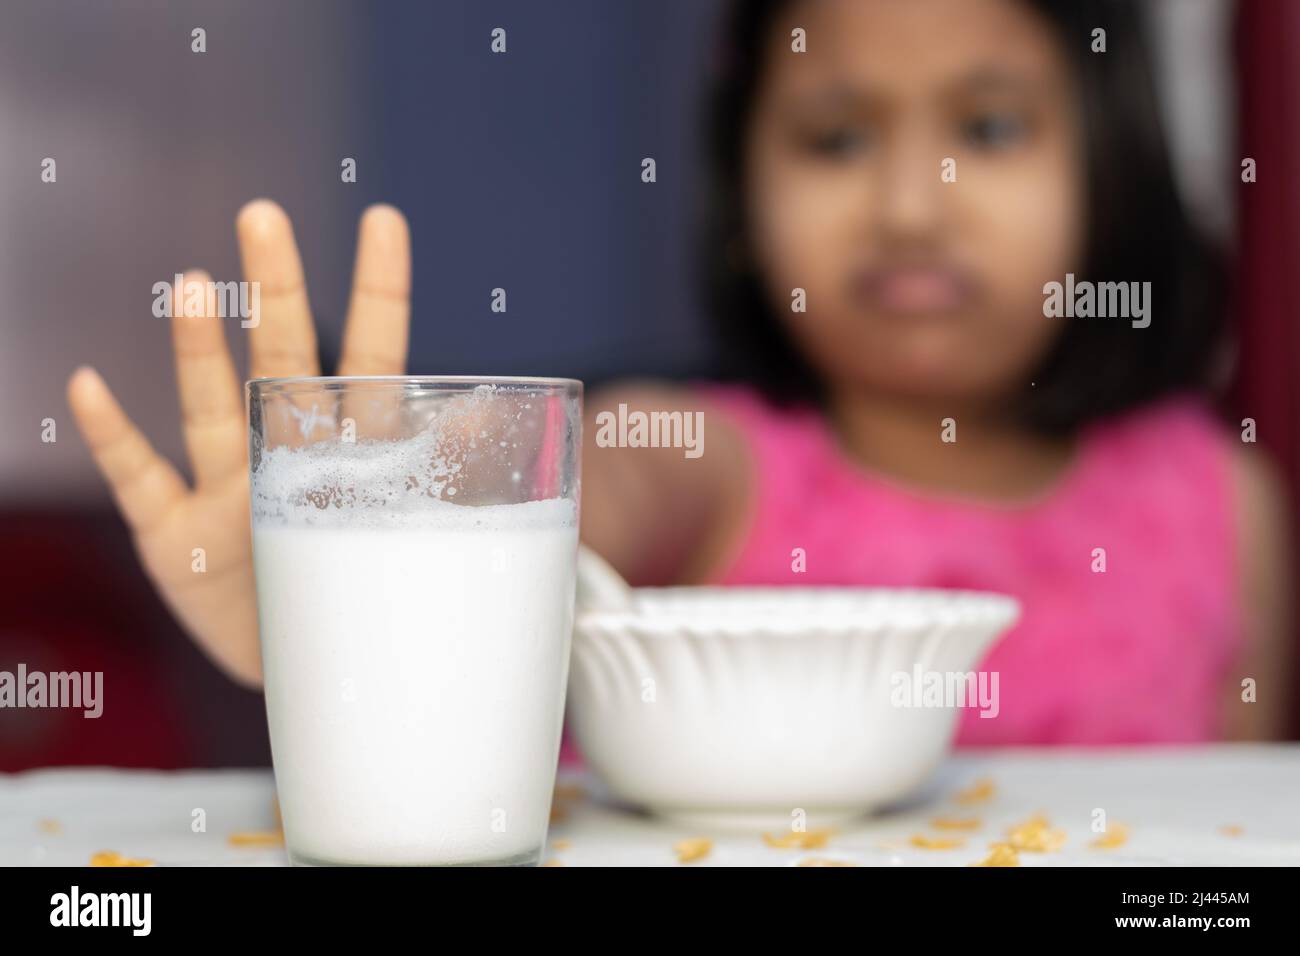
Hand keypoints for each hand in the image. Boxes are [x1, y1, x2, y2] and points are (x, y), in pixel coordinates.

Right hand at [66, 200, 410, 686]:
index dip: (379, 291)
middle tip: (265, 216)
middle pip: (282, 360)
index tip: (383, 221)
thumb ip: (444, 468)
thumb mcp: (414, 532)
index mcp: (354, 450)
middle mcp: (287, 454)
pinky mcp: (177, 537)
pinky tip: (88, 387)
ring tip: (199, 286)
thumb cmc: (366, 583)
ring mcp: (228, 492)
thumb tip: (494, 410)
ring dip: (201, 350)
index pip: (373, 355)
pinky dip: (114, 437)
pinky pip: (139, 480)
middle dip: (277, 292)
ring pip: (213, 407)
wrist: (312, 665)